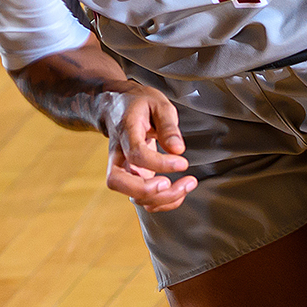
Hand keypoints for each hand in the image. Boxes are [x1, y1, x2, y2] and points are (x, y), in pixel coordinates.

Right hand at [101, 86, 196, 211]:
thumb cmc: (139, 104)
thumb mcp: (158, 104)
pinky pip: (142, 198)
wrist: (117, 106)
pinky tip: (180, 190)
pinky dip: (162, 202)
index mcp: (125, 132)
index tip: (183, 163)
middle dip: (148, 191)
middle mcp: (118, 155)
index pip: (136, 155)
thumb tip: (177, 150)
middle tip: (173, 183)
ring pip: (132, 196)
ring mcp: (123, 169)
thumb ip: (168, 126)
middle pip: (118, 182)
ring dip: (162, 199)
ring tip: (188, 184)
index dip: (160, 164)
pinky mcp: (133, 178)